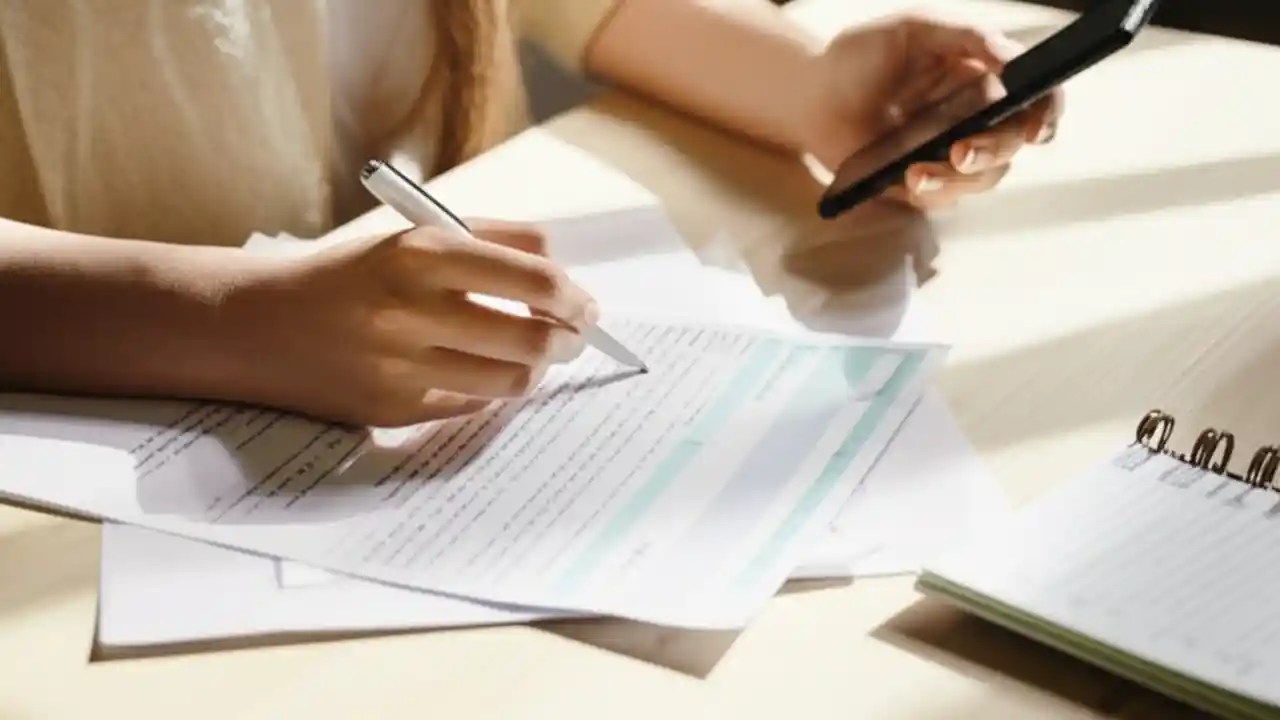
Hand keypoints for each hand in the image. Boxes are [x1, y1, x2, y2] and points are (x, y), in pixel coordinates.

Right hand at [224, 220, 594, 426]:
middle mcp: (410, 310)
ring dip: (536, 369)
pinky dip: (491, 390)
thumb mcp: (412, 237)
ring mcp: (400, 366)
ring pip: (512, 380)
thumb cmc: (351, 275)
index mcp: (419, 252)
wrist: (259, 324)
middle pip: (533, 337)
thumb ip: (490, 243)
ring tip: (534, 356)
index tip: (583, 304)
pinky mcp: (392, 408)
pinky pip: (473, 405)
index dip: (573, 296)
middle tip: (574, 336)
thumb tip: (562, 272)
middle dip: (569, 339)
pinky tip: (482, 373)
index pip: (534, 279)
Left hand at [802, 14, 1063, 208]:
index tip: (1036, 131)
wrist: (809, 98)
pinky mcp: (925, 181)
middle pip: (1012, 143)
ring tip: (916, 171)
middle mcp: (976, 117)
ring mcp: (951, 152)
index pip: (1036, 96)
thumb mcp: (912, 31)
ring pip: (983, 177)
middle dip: (992, 152)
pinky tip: (905, 178)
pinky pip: (945, 197)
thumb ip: (965, 36)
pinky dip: (931, 191)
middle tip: (961, 152)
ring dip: (956, 178)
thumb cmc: (858, 58)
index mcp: (983, 76)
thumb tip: (1011, 58)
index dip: (1047, 114)